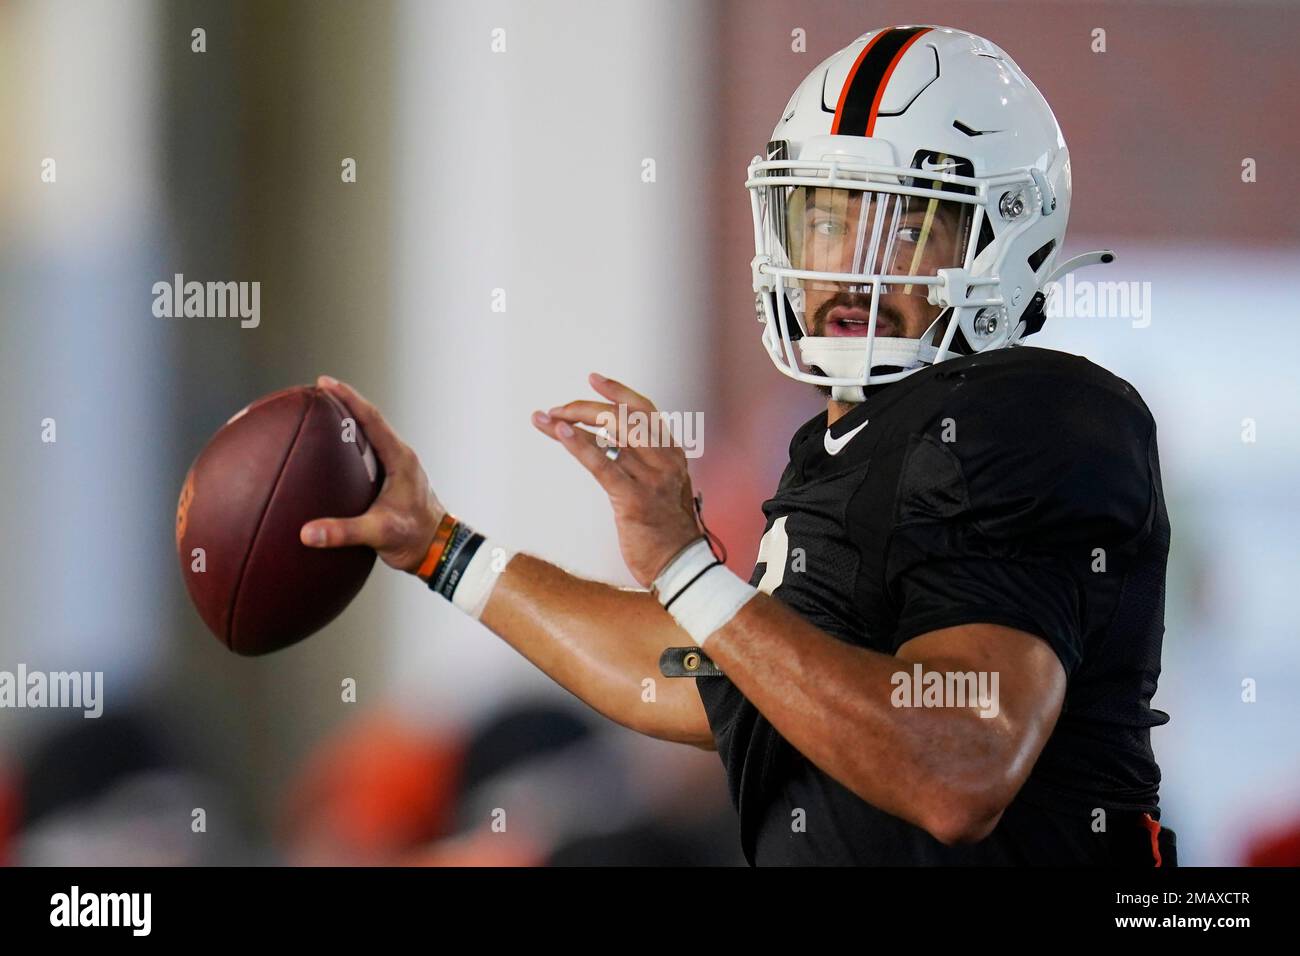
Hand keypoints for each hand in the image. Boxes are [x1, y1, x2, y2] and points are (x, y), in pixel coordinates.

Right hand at [300, 376, 444, 573]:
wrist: (437, 550)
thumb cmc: (415, 538)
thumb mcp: (379, 533)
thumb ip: (344, 532)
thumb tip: (308, 534)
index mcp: (400, 459)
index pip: (372, 419)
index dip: (348, 398)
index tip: (325, 383)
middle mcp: (399, 456)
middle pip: (369, 420)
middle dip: (344, 402)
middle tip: (316, 389)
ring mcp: (396, 465)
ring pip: (370, 434)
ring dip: (347, 420)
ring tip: (320, 410)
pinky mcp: (391, 477)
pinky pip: (368, 451)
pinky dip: (349, 442)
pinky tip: (330, 447)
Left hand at [533, 373, 703, 587]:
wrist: (679, 567)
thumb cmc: (666, 531)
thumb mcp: (663, 488)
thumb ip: (644, 464)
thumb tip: (608, 445)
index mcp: (673, 453)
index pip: (644, 410)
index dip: (618, 392)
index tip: (593, 379)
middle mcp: (665, 459)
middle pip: (623, 416)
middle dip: (585, 407)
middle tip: (556, 409)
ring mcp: (652, 478)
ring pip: (610, 434)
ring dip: (572, 421)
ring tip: (546, 417)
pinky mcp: (634, 499)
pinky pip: (602, 464)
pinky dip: (579, 445)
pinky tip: (560, 433)